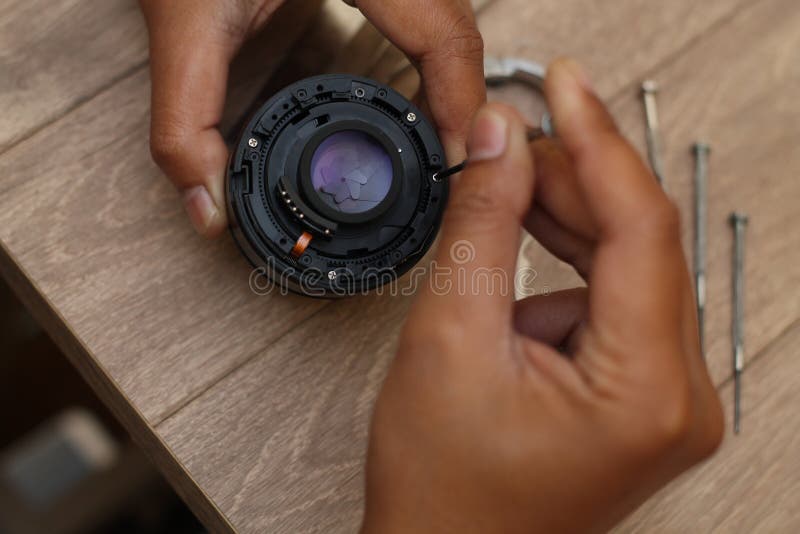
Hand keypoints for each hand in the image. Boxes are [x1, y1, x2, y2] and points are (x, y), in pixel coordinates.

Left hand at [139, 0, 484, 236]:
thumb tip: (210, 210)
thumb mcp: (184, 22)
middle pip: (458, 30)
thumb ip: (186, 119)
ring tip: (436, 145)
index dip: (460, 108)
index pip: (444, 32)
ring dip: (450, 84)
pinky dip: (429, 60)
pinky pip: (427, 9)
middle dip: (461, 106)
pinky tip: (414, 95)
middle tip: (447, 173)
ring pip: (449, 18)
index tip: (455, 170)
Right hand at [362, 59, 723, 533]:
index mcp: (645, 392)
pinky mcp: (640, 394)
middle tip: (516, 133)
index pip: (641, 228)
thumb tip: (499, 142)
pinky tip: (524, 241)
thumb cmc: (443, 489)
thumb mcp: (447, 339)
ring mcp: (665, 399)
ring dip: (570, 217)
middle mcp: (679, 398)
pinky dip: (571, 261)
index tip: (564, 87)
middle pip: (643, 242)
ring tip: (509, 183)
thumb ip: (481, 227)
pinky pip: (617, 299)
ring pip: (630, 265)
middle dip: (576, 177)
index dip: (597, 142)